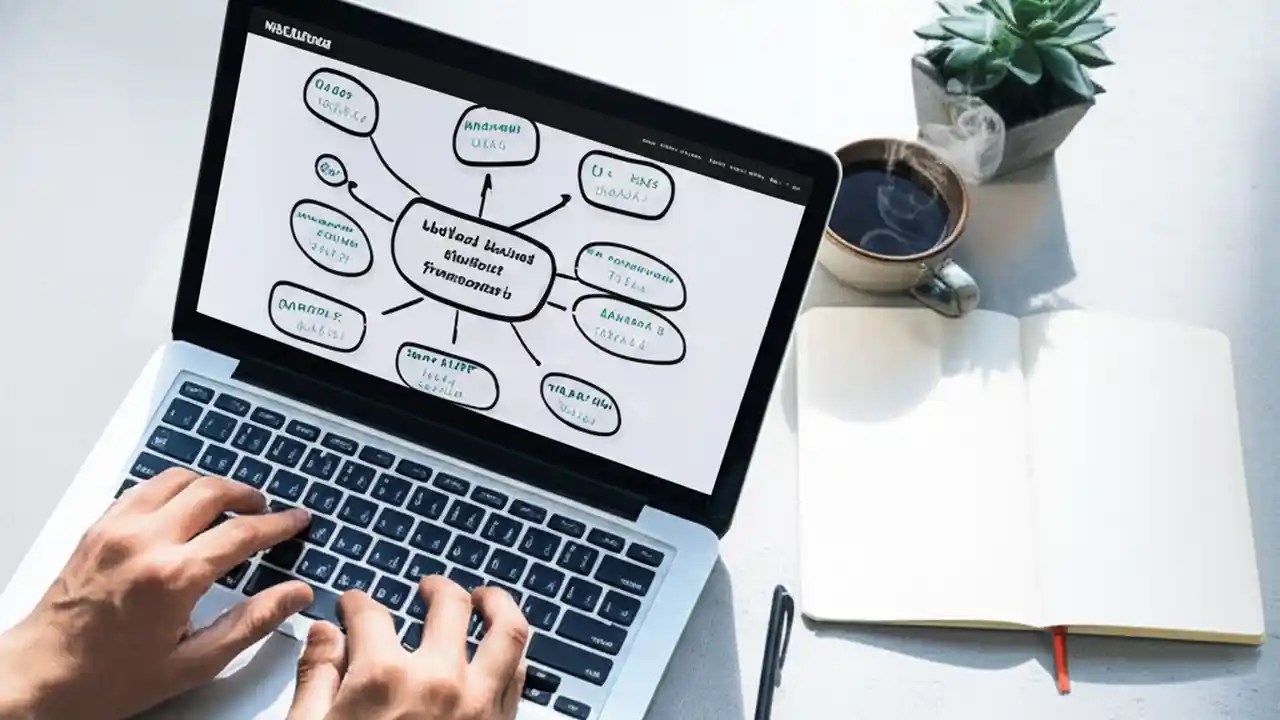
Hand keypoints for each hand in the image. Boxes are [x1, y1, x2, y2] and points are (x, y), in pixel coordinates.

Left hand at [0, 468, 313, 719]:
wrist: (43, 677)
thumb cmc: (110, 677)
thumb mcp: (194, 662)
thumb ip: (252, 623)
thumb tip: (294, 595)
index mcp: (173, 577)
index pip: (243, 532)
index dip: (278, 524)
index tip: (295, 521)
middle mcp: (144, 542)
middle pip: (213, 491)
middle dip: (249, 496)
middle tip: (266, 510)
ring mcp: (117, 529)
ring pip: (178, 479)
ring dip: (211, 486)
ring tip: (228, 504)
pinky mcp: (98, 528)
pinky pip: (144, 488)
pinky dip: (173, 489)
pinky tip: (183, 508)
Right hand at [287, 576, 528, 719]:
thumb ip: (317, 678)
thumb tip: (324, 633)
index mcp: (383, 678)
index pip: (370, 614)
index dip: (357, 602)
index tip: (353, 603)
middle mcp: (438, 681)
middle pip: (450, 605)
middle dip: (437, 586)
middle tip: (428, 586)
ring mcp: (479, 704)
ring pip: (507, 631)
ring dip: (498, 603)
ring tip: (485, 596)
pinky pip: (520, 675)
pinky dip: (513, 653)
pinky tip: (500, 650)